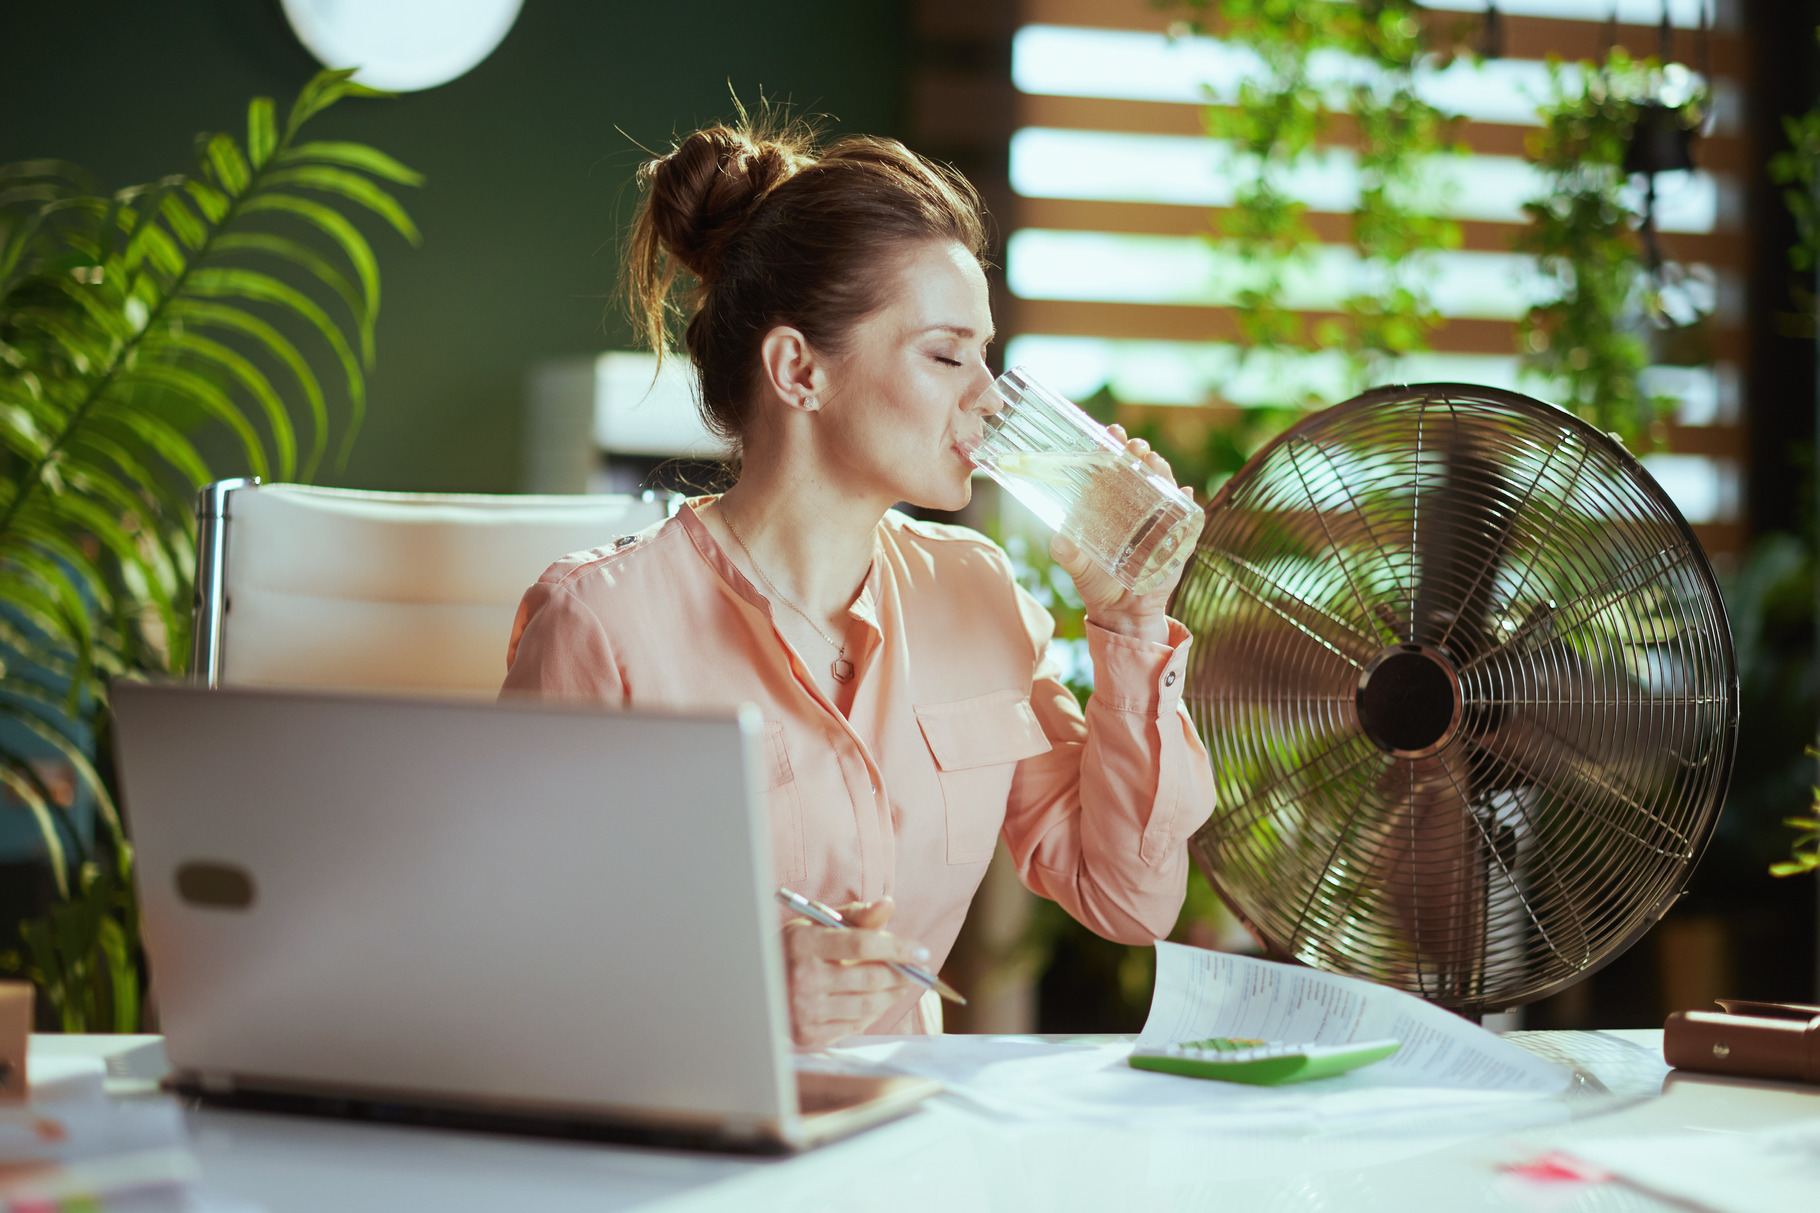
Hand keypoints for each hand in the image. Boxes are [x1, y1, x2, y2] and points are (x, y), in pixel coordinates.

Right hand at [782, 896, 929, 1048]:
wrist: (756, 984)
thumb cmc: (796, 948)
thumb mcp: (818, 923)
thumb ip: (857, 915)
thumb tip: (888, 904)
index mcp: (803, 943)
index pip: (862, 944)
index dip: (897, 947)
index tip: (922, 951)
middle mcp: (801, 978)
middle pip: (870, 977)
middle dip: (902, 973)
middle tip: (916, 969)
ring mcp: (803, 1010)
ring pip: (868, 1005)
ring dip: (892, 994)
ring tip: (900, 983)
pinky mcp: (807, 1035)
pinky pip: (855, 1025)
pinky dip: (873, 1013)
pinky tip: (875, 1000)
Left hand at [1051, 425, 1192, 644]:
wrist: (1121, 612)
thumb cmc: (1096, 583)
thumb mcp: (1078, 567)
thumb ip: (1067, 553)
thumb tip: (1059, 539)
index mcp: (1109, 505)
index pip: (1112, 468)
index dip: (1112, 448)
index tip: (1111, 432)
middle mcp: (1135, 508)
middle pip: (1139, 471)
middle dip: (1138, 453)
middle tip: (1134, 447)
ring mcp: (1158, 521)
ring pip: (1163, 488)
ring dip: (1162, 473)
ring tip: (1155, 463)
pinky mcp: (1176, 539)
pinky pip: (1186, 518)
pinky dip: (1186, 505)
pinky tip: (1184, 494)